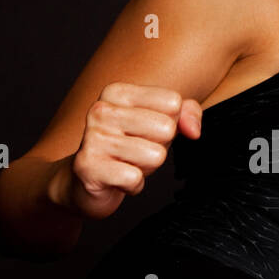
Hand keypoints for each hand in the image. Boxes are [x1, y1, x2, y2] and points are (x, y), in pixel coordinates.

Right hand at [63, 83, 202, 219]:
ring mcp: (93, 138)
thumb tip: (193, 130)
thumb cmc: (126, 148)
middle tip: (136, 152)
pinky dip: (133, 186)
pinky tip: (117, 179)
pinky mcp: (88, 166)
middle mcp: (101, 110)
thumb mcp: (158, 123)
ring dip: (146, 168)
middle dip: (159, 147)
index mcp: (117, 92)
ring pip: (155, 155)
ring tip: (126, 164)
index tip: (146, 132)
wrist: (84, 181)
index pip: (173, 102)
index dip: (169, 124)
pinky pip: (135, 178)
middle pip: (166, 128)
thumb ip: (186, 114)